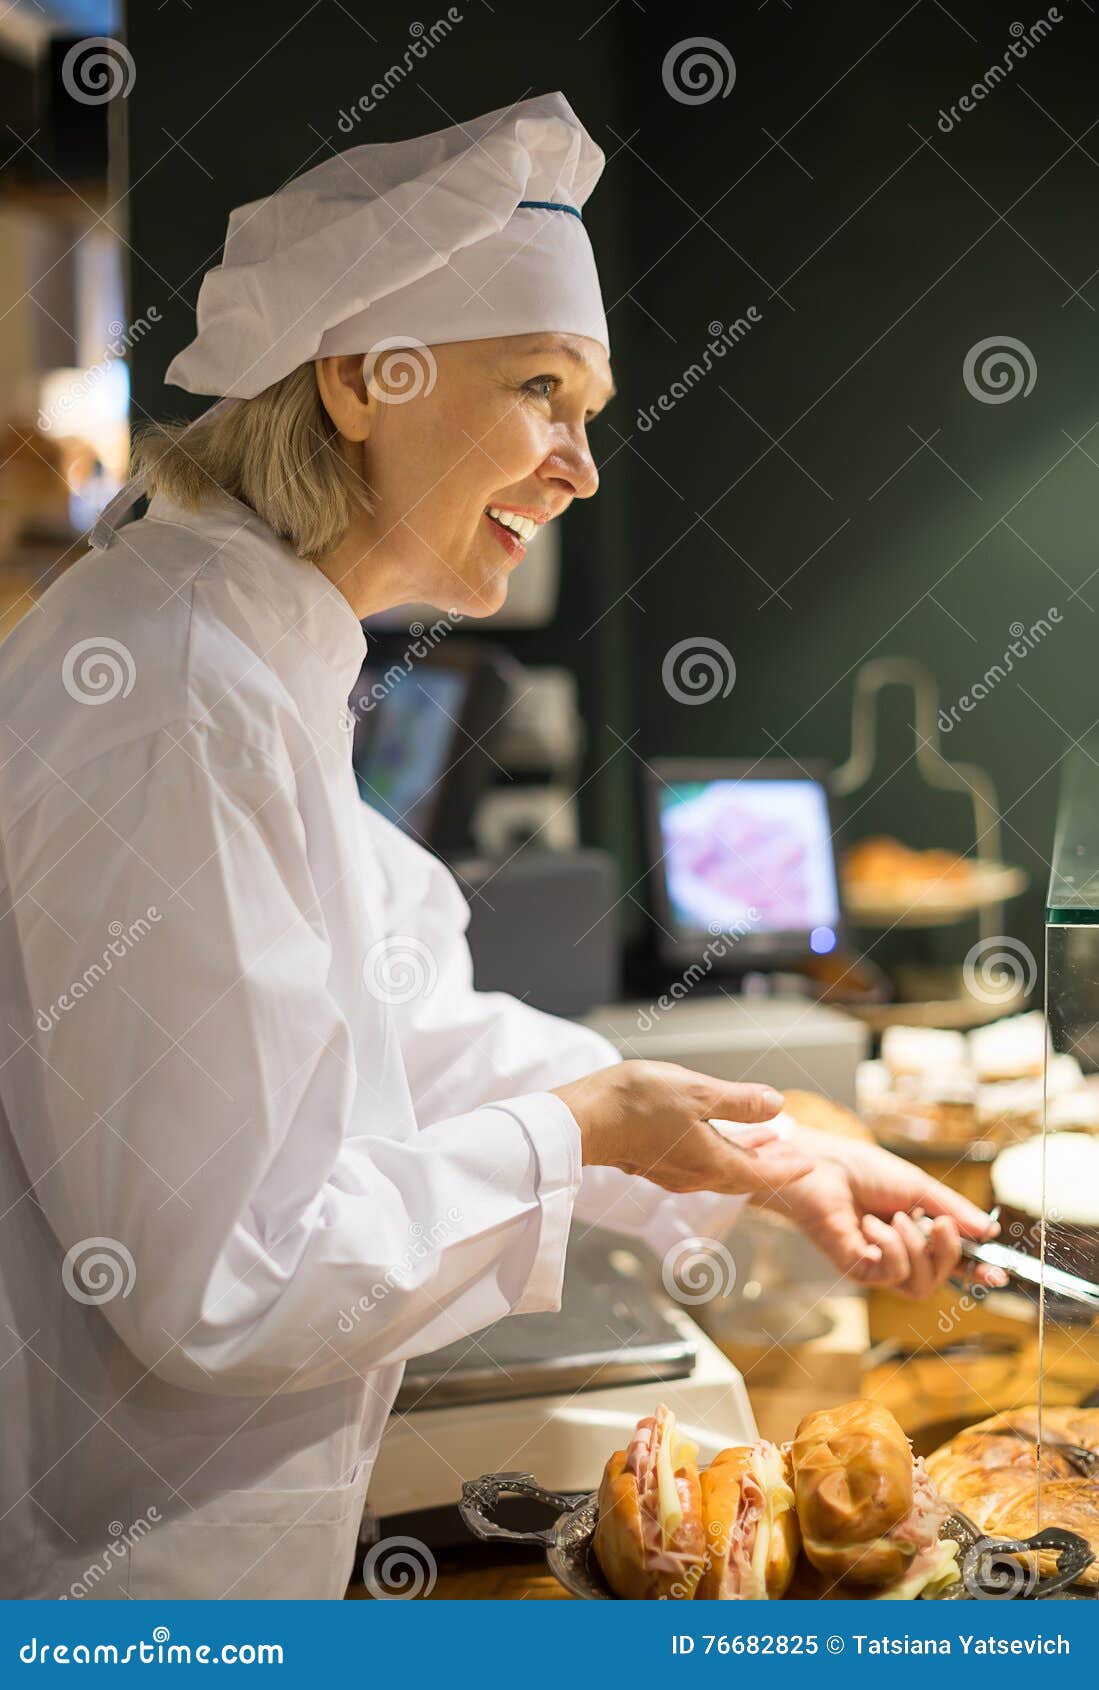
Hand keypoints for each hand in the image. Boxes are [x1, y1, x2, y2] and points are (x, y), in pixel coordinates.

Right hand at [553, 1060, 811, 1197]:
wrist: (583, 1119)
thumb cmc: (637, 1104)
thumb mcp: (698, 1092)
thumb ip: (740, 1102)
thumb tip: (776, 1107)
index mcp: (713, 1163)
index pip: (763, 1173)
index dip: (789, 1167)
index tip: (810, 1163)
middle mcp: (696, 1176)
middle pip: (744, 1174)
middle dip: (771, 1162)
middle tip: (793, 1151)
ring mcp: (673, 1173)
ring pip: (722, 1167)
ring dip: (746, 1153)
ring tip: (761, 1138)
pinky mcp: (654, 1163)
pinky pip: (700, 1161)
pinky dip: (721, 1149)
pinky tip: (717, 1133)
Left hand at [751, 1125, 1004, 1297]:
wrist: (822, 1165)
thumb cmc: (862, 1170)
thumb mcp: (917, 1185)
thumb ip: (952, 1209)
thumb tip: (988, 1231)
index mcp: (916, 1232)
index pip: (952, 1261)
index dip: (977, 1270)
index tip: (998, 1272)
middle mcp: (898, 1253)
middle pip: (940, 1278)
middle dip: (948, 1253)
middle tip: (940, 1224)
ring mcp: (877, 1265)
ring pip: (920, 1285)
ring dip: (916, 1249)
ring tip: (897, 1218)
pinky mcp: (858, 1270)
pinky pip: (891, 1275)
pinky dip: (889, 1247)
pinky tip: (872, 1225)